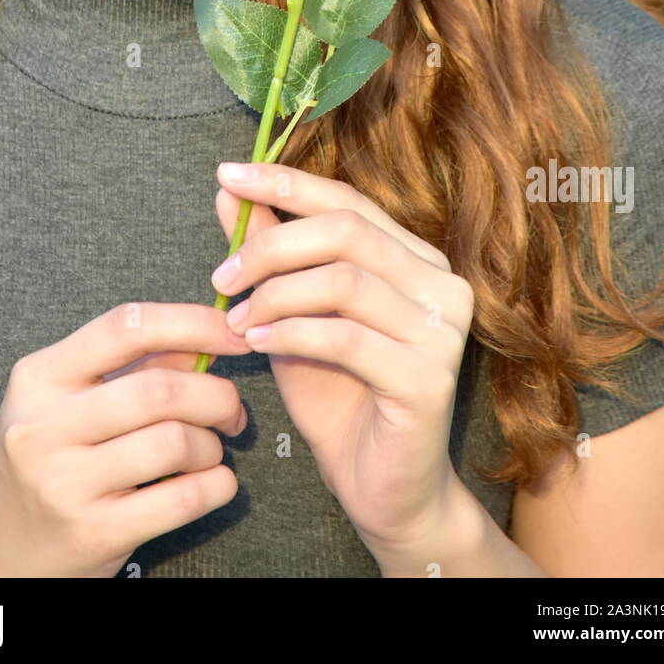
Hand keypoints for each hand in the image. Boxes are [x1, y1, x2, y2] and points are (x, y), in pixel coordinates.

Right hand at [0, 303, 253, 576]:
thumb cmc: (48, 456)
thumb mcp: (70, 397)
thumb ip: (137, 363)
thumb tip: (210, 336)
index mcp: (40, 376)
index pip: (127, 327)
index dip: (193, 323)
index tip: (234, 334)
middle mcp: (44, 426)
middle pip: (160, 390)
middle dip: (216, 395)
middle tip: (230, 410)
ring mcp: (65, 483)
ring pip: (174, 442)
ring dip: (212, 444)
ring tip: (209, 450)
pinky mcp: (93, 533)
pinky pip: (181, 499)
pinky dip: (217, 485)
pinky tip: (216, 482)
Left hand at [212, 160, 473, 560]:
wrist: (382, 489)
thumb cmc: (337, 397)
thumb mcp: (290, 313)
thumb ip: (268, 251)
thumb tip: (228, 189)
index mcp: (415, 257)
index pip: (347, 201)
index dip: (285, 183)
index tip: (227, 174)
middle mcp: (441, 282)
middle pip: (344, 231)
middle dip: (270, 247)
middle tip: (221, 276)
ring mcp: (443, 330)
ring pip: (343, 280)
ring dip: (274, 295)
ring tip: (235, 319)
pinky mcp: (430, 377)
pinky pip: (345, 337)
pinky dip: (289, 334)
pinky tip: (255, 345)